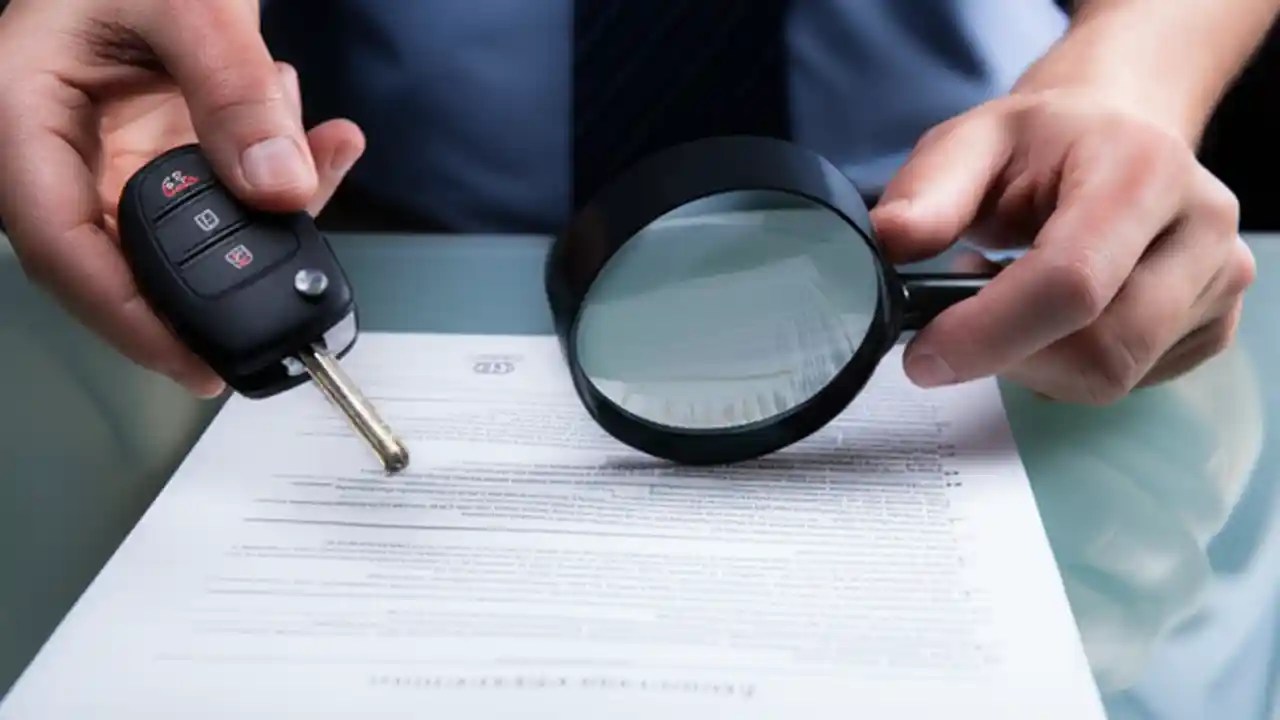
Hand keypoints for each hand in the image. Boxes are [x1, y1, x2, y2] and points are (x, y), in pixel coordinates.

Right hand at [0, 0, 365, 397]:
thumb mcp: (188, 6)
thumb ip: (232, 88)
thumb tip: (280, 186)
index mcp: (23, 122)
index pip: (60, 248)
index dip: (126, 317)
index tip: (195, 360)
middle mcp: (64, 159)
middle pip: (127, 263)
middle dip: (223, 279)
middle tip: (297, 283)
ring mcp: (116, 165)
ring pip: (193, 239)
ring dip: (271, 218)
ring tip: (321, 153)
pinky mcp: (165, 160)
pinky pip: (228, 199)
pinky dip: (288, 183)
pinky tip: (330, 147)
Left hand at [871, 90, 1256, 403]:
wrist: (1118, 133)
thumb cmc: (1044, 143)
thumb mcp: (971, 141)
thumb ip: (928, 191)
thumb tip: (889, 242)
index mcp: (1142, 169)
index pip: (1071, 283)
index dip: (988, 335)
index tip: (923, 357)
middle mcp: (1201, 226)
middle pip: (1099, 350)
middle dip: (1009, 356)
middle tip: (965, 321)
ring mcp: (1221, 280)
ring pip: (1112, 378)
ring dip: (1036, 362)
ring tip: (1010, 305)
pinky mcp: (1218, 325)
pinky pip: (1131, 383)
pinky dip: (1071, 366)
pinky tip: (1057, 319)